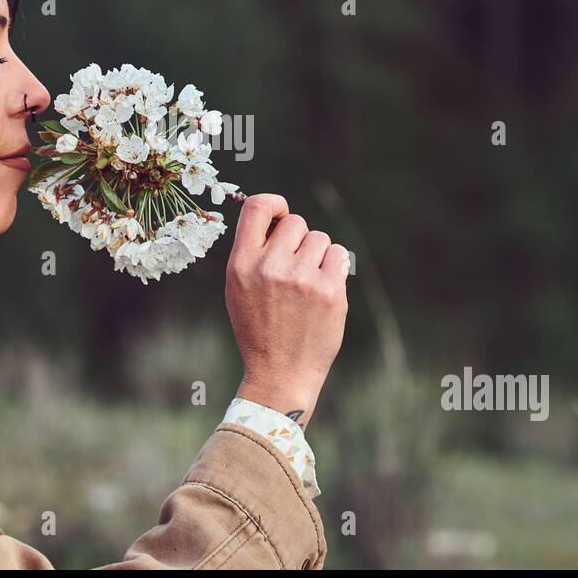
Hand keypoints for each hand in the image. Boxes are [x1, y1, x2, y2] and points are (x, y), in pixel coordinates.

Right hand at [224, 193, 348, 428]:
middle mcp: (270, 267)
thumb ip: (253, 252)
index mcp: (241, 264)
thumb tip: (278, 217)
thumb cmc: (259, 328)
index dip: (274, 204)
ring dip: (317, 255)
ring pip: (319, 238)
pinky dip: (334, 266)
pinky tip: (324, 287)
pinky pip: (339, 254)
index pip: (257, 207)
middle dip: (298, 239)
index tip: (281, 215)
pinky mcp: (330, 291)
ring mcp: (301, 278)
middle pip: (295, 222)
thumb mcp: (239, 289)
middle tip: (294, 267)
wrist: (280, 373)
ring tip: (307, 283)